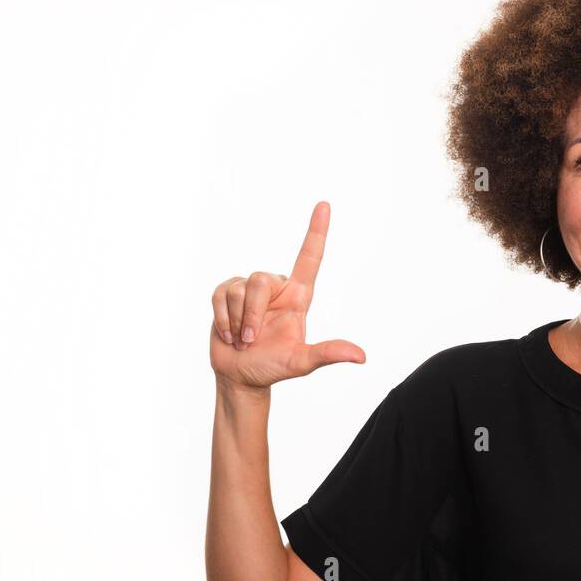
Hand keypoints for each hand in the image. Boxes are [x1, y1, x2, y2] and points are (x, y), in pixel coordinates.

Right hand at [209, 201, 365, 389]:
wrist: (241, 375)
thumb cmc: (273, 367)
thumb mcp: (301, 362)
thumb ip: (328, 354)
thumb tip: (361, 356)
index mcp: (298, 297)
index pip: (310, 258)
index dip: (316, 231)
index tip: (325, 205)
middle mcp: (275, 288)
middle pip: (261, 280)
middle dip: (252, 314)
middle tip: (253, 340)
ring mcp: (249, 289)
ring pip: (238, 289)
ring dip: (238, 321)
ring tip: (243, 339)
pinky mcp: (225, 293)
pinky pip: (220, 295)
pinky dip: (222, 319)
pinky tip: (228, 334)